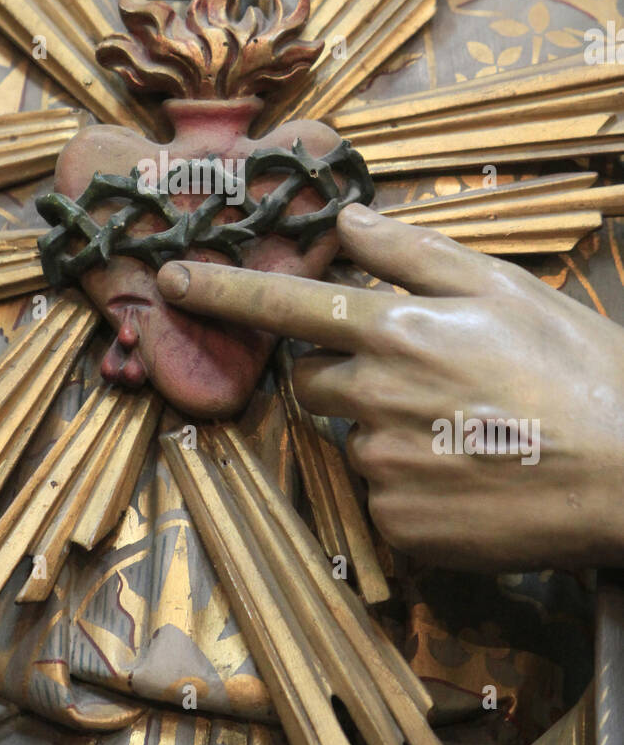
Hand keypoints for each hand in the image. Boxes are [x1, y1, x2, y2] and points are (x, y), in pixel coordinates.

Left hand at [157, 203, 623, 570]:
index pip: (283, 302)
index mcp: (394, 329)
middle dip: (348, 371)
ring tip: (467, 430)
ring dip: (387, 428)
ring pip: (353, 437)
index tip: (170, 277)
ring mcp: (382, 467)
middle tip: (426, 378)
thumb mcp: (503, 288)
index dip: (221, 288)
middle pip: (315, 377)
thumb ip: (413, 252)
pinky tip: (468, 475)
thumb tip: (347, 219)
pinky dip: (409, 484)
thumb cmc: (575, 367)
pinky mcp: (399, 526)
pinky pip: (380, 496)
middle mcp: (373, 396)